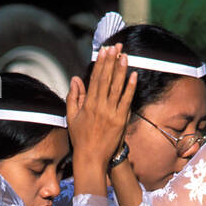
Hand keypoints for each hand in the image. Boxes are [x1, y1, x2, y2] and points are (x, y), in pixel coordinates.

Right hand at [66, 44, 136, 173]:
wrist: (91, 158)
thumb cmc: (80, 138)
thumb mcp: (72, 117)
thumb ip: (74, 97)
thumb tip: (76, 78)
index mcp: (88, 104)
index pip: (95, 78)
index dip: (101, 63)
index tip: (104, 51)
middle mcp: (99, 106)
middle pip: (107, 79)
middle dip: (111, 61)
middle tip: (116, 46)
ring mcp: (111, 113)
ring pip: (117, 87)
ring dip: (121, 70)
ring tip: (124, 55)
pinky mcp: (120, 120)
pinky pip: (126, 100)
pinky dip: (130, 88)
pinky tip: (133, 76)